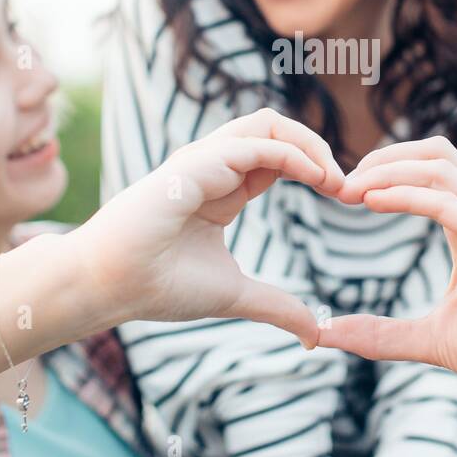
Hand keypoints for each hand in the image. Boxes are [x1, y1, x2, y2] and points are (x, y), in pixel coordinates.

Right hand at [69, 108, 345, 347]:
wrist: (108, 286)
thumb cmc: (157, 285)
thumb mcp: (235, 295)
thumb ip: (277, 306)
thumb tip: (316, 333)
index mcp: (225, 187)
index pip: (279, 157)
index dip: (317, 169)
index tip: (345, 197)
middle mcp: (215, 166)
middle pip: (277, 129)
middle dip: (319, 147)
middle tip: (347, 184)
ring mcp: (204, 161)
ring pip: (267, 124)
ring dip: (310, 144)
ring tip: (336, 178)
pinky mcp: (196, 165)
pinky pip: (255, 144)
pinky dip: (293, 155)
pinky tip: (318, 178)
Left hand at [324, 136, 456, 404]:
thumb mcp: (431, 339)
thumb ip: (382, 334)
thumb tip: (329, 334)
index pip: (426, 168)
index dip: (382, 170)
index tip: (341, 193)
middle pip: (432, 152)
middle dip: (382, 158)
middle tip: (340, 184)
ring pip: (440, 164)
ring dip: (390, 169)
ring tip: (351, 189)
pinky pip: (450, 201)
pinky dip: (408, 194)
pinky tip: (374, 201)